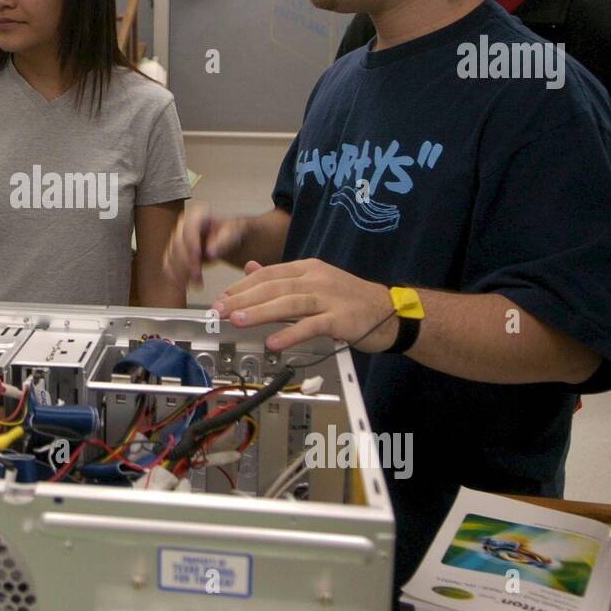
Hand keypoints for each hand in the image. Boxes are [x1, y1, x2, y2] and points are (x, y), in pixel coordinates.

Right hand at [162, 204, 246, 288]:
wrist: (225, 239)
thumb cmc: (230, 233)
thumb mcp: (232, 233)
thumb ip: (222, 241)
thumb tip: (210, 252)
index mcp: (198, 215)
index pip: (189, 229)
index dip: (191, 244)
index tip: (197, 257)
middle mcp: (183, 225)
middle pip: (178, 244)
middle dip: (187, 262)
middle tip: (197, 276)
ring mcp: (176, 238)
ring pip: (171, 256)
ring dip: (181, 272)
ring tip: (196, 283)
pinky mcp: (173, 252)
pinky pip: (168, 265)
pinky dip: (175, 276)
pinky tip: (184, 284)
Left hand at [212, 258, 398, 352]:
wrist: (391, 311)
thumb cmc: (349, 299)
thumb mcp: (314, 281)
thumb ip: (282, 276)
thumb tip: (250, 268)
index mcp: (307, 268)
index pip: (268, 274)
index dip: (242, 286)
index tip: (222, 299)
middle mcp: (316, 279)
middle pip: (274, 287)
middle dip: (243, 299)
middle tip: (220, 311)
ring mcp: (329, 298)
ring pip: (289, 302)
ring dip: (261, 312)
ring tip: (238, 321)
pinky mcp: (341, 318)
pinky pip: (312, 326)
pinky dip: (291, 334)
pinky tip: (274, 342)